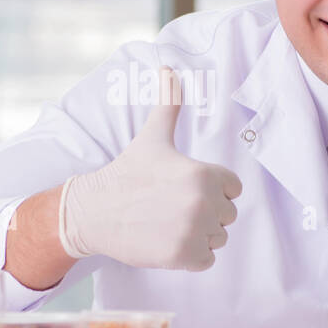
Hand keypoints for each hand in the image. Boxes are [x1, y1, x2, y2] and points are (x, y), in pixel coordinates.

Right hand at [58, 66, 241, 270]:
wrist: (95, 211)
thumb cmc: (128, 172)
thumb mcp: (153, 136)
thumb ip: (169, 103)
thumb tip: (169, 66)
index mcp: (204, 174)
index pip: (233, 189)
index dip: (212, 189)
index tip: (183, 188)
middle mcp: (203, 203)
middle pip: (227, 215)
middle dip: (205, 213)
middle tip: (171, 207)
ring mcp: (193, 231)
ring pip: (217, 238)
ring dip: (198, 235)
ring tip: (168, 223)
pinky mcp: (182, 256)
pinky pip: (206, 260)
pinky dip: (190, 256)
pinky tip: (166, 240)